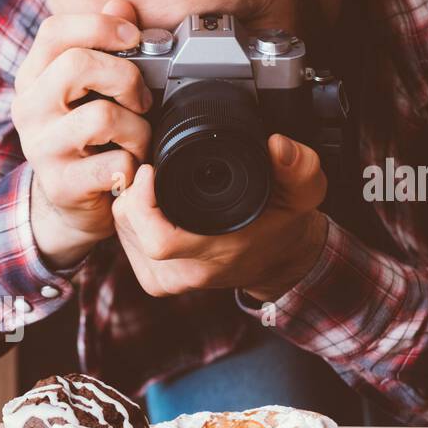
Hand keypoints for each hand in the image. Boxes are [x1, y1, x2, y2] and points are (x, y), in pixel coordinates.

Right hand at [12, 0, 153, 269]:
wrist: (68, 203)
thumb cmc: (84, 139)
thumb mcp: (88, 89)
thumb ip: (103, 44)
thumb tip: (121, 3)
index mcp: (33, 78)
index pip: (55, 31)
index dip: (100, 25)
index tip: (133, 38)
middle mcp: (29, 109)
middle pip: (77, 65)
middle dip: (125, 78)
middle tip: (141, 99)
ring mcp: (41, 148)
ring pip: (101, 117)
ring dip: (137, 129)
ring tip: (138, 140)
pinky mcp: (61, 184)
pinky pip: (114, 163)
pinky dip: (134, 165)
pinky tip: (129, 167)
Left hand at [112, 134, 329, 301]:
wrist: (276, 261)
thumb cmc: (282, 225)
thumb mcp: (303, 193)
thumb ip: (298, 167)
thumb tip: (278, 146)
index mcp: (215, 254)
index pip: (158, 238)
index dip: (143, 201)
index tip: (151, 168)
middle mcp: (186, 273)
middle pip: (131, 228)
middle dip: (134, 192)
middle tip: (151, 168)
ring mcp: (166, 282)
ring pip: (124, 233)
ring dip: (132, 203)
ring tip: (155, 185)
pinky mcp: (154, 282)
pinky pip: (125, 242)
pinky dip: (131, 219)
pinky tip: (152, 206)